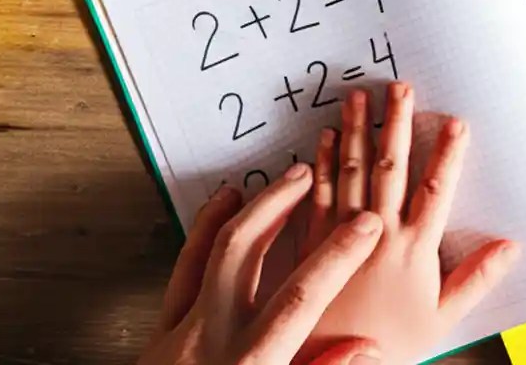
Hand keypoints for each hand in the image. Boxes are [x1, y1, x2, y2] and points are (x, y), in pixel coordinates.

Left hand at [139, 166, 385, 364]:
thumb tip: (366, 349)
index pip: (299, 299)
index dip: (335, 256)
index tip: (366, 226)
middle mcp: (211, 341)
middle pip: (246, 254)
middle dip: (283, 207)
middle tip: (314, 177)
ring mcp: (180, 333)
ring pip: (213, 252)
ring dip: (251, 210)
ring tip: (283, 181)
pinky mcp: (159, 333)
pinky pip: (182, 268)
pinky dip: (205, 229)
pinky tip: (225, 203)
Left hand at [298, 82, 520, 363]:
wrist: (332, 364)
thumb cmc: (391, 345)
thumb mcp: (443, 318)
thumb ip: (476, 279)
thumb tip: (512, 246)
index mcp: (413, 249)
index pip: (435, 190)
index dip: (448, 154)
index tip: (457, 121)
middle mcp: (377, 234)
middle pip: (389, 168)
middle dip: (396, 124)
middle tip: (400, 87)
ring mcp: (341, 236)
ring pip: (349, 172)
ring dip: (354, 132)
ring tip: (357, 97)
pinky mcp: (311, 245)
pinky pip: (316, 196)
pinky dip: (319, 164)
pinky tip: (322, 138)